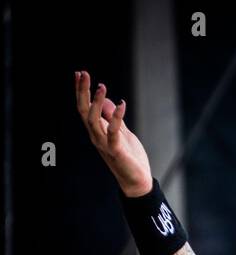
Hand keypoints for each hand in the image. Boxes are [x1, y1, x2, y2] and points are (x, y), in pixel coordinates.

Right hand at [74, 71, 152, 196]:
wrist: (136, 181)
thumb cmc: (129, 157)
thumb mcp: (123, 133)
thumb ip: (115, 119)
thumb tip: (110, 102)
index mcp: (96, 131)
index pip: (84, 107)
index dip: (81, 91)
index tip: (79, 73)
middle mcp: (96, 136)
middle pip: (84, 110)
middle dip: (82, 91)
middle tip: (83, 73)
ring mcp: (104, 143)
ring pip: (93, 120)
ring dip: (97, 102)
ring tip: (101, 86)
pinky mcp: (116, 150)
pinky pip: (113, 132)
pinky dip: (117, 117)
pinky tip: (123, 104)